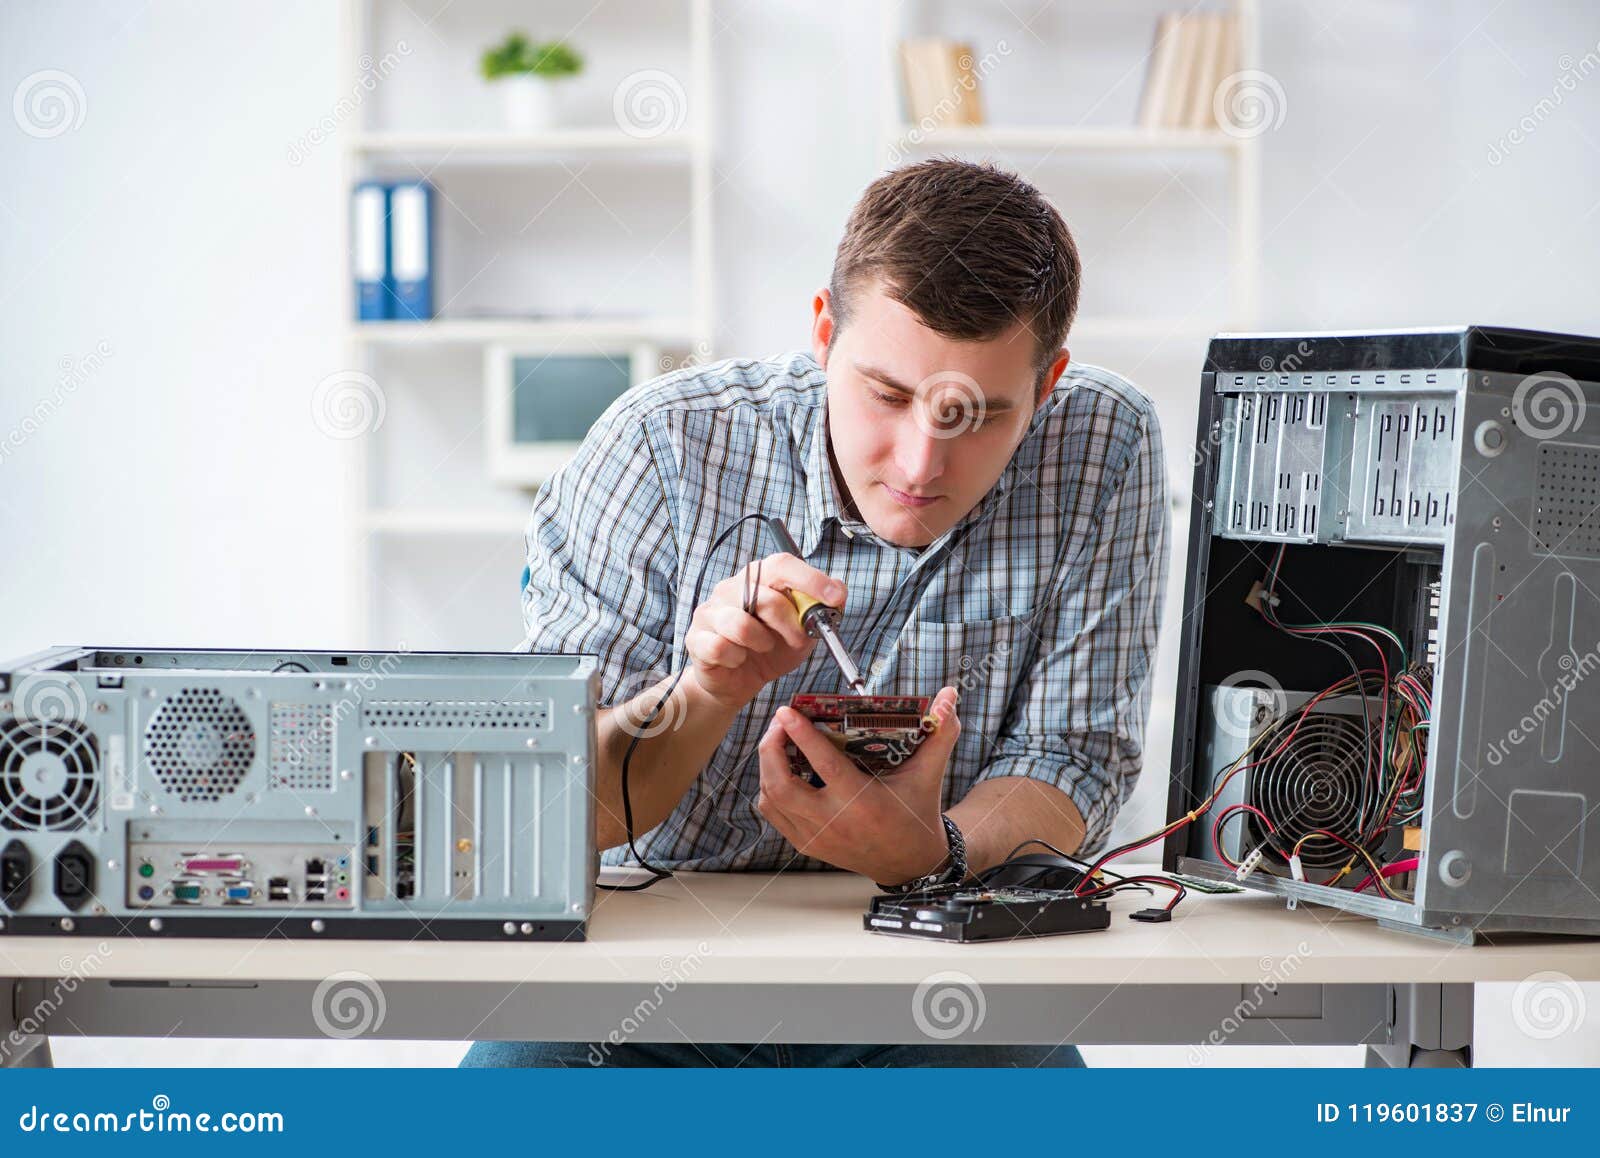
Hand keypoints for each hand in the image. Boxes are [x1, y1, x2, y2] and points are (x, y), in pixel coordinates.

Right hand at [684, 552, 846, 710]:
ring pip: (740, 625)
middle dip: (791, 625)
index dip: (810, 579)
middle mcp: (731, 588)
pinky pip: (722, 648)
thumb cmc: (770, 650)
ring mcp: (711, 612)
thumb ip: (820, 609)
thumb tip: (839, 589)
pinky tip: (739, 660)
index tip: (834, 596)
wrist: (738, 682)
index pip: (782, 564)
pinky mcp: (696, 637)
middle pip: (766, 597)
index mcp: (759, 578)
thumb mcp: (803, 631)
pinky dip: (738, 659)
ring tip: (764, 648)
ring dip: (762, 643)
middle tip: (799, 640)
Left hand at [756, 686, 961, 884]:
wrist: (910, 862)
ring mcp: (817, 837)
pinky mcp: (807, 844)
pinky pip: (774, 814)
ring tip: (776, 740)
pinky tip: (779, 768)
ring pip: (771, 799)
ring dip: (766, 766)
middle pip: (782, 785)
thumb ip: (940, 733)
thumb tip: (950, 694)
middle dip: (771, 749)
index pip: (824, 766)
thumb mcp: (929, 773)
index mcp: (862, 803)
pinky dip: (769, 788)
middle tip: (779, 723)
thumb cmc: (918, 812)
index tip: (787, 712)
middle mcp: (834, 823)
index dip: (802, 736)